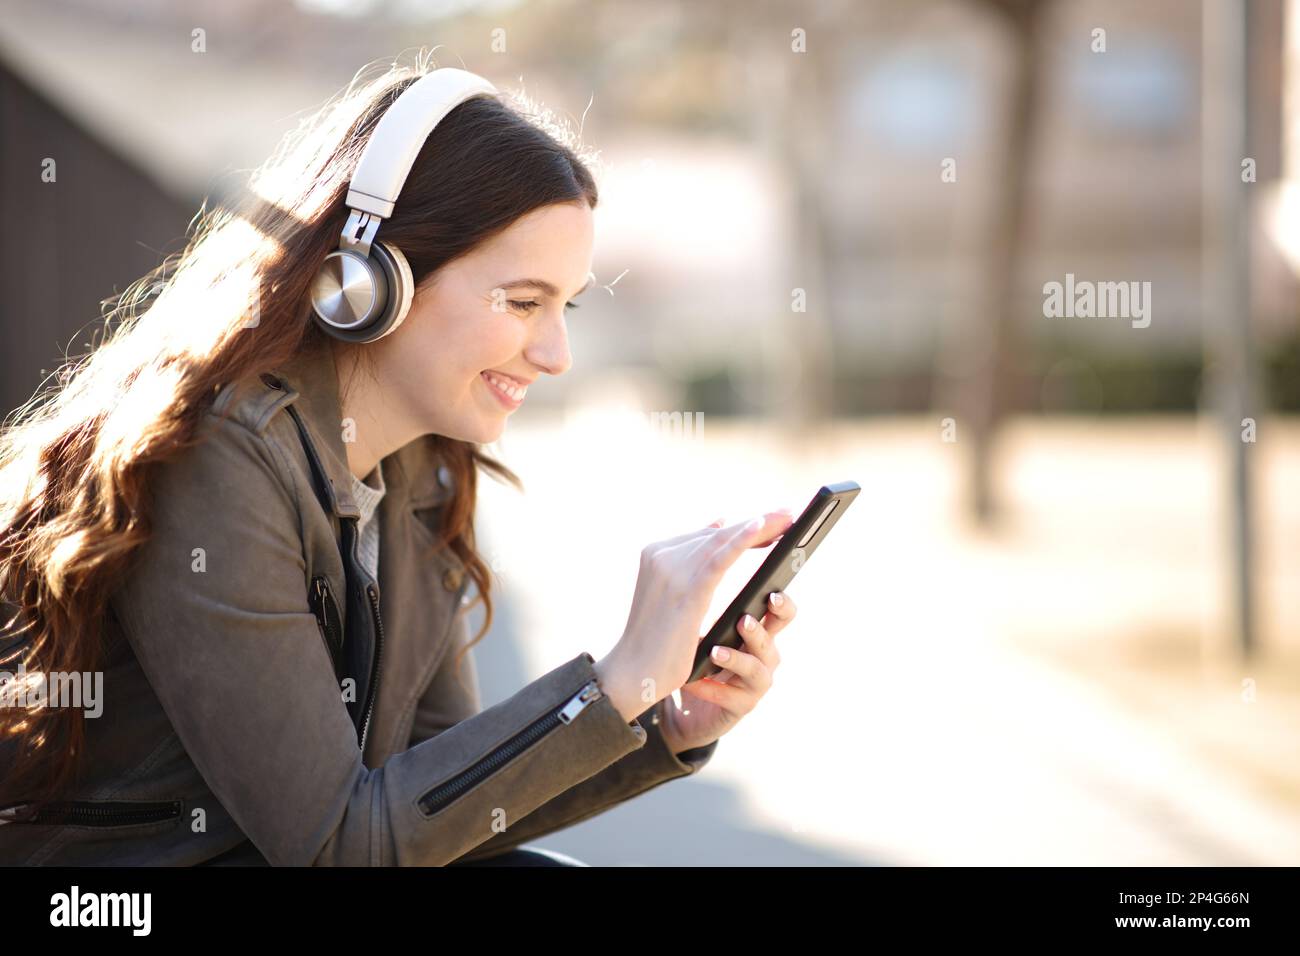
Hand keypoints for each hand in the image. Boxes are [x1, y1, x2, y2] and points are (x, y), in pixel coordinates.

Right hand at [594, 511, 794, 723]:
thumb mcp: (673, 594)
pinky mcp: (686, 589)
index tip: (771, 519)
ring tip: (787, 518)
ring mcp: (670, 569)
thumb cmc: (657, 638)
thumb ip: (694, 561)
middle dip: (757, 523)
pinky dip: (743, 539)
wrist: (633, 672)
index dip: (741, 527)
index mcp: (656, 553)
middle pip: (718, 534)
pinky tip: (762, 529)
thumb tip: (720, 524)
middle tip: (788, 514)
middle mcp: (661, 554)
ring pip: (722, 541)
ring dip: (759, 527)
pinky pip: (720, 558)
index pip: (707, 536)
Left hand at [660, 582, 796, 753]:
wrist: (686, 710)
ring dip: (735, 659)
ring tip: (714, 652)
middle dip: (757, 632)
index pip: (782, 616)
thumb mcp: (706, 636)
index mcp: (760, 635)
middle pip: (770, 643)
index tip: (772, 595)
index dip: (783, 606)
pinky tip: (691, 681)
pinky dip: (709, 687)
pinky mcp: (741, 707)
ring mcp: (756, 685)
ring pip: (756, 670)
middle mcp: (765, 659)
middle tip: (743, 621)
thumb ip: (712, 618)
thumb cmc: (701, 662)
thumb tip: (698, 589)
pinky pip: (729, 697)